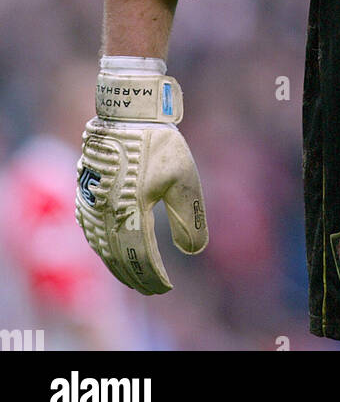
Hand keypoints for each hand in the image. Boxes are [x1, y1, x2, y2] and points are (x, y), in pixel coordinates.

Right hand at [75, 67, 207, 293]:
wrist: (125, 111)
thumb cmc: (158, 142)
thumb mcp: (184, 176)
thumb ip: (190, 215)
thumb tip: (193, 250)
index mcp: (130, 209)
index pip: (141, 257)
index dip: (152, 276)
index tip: (165, 288)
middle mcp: (105, 212)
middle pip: (118, 257)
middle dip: (135, 277)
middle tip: (151, 290)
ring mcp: (90, 203)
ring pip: (101, 246)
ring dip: (117, 265)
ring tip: (133, 278)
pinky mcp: (84, 193)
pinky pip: (90, 231)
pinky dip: (103, 247)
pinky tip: (112, 251)